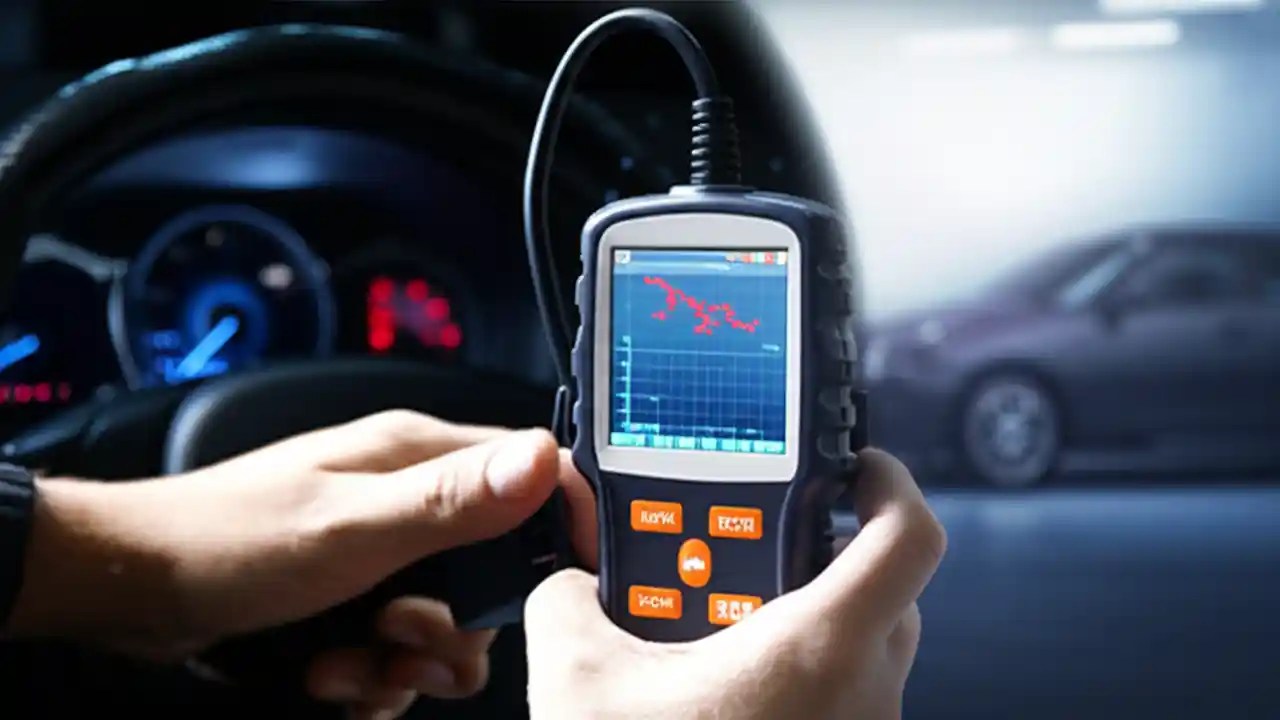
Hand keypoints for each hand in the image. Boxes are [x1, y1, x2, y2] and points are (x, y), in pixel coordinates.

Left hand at [6, 410, 585, 718]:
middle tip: (402, 642)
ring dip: (412, 662)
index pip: (530, 473)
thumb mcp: (350, 527)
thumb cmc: (229, 541)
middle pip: (497, 568)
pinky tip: (336, 680)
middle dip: (459, 626)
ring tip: (358, 670)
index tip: (559, 587)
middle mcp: (408, 497)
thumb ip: (451, 499)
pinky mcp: (355, 594)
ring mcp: (382, 548)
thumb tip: (544, 458)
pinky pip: (404, 647)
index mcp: (417, 455)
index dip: (555, 528)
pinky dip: (379, 676)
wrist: (130, 589)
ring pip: (452, 619)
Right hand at [524, 449, 945, 719]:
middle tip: (763, 540)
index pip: (909, 536)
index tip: (857, 463)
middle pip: (884, 588)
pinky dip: (795, 675)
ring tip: (723, 618)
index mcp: (818, 649)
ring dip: (807, 618)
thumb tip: (565, 580)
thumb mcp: (581, 684)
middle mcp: (862, 695)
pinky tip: (719, 687)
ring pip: (863, 649)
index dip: (891, 481)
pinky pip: (838, 700)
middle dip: (827, 551)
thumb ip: (568, 603)